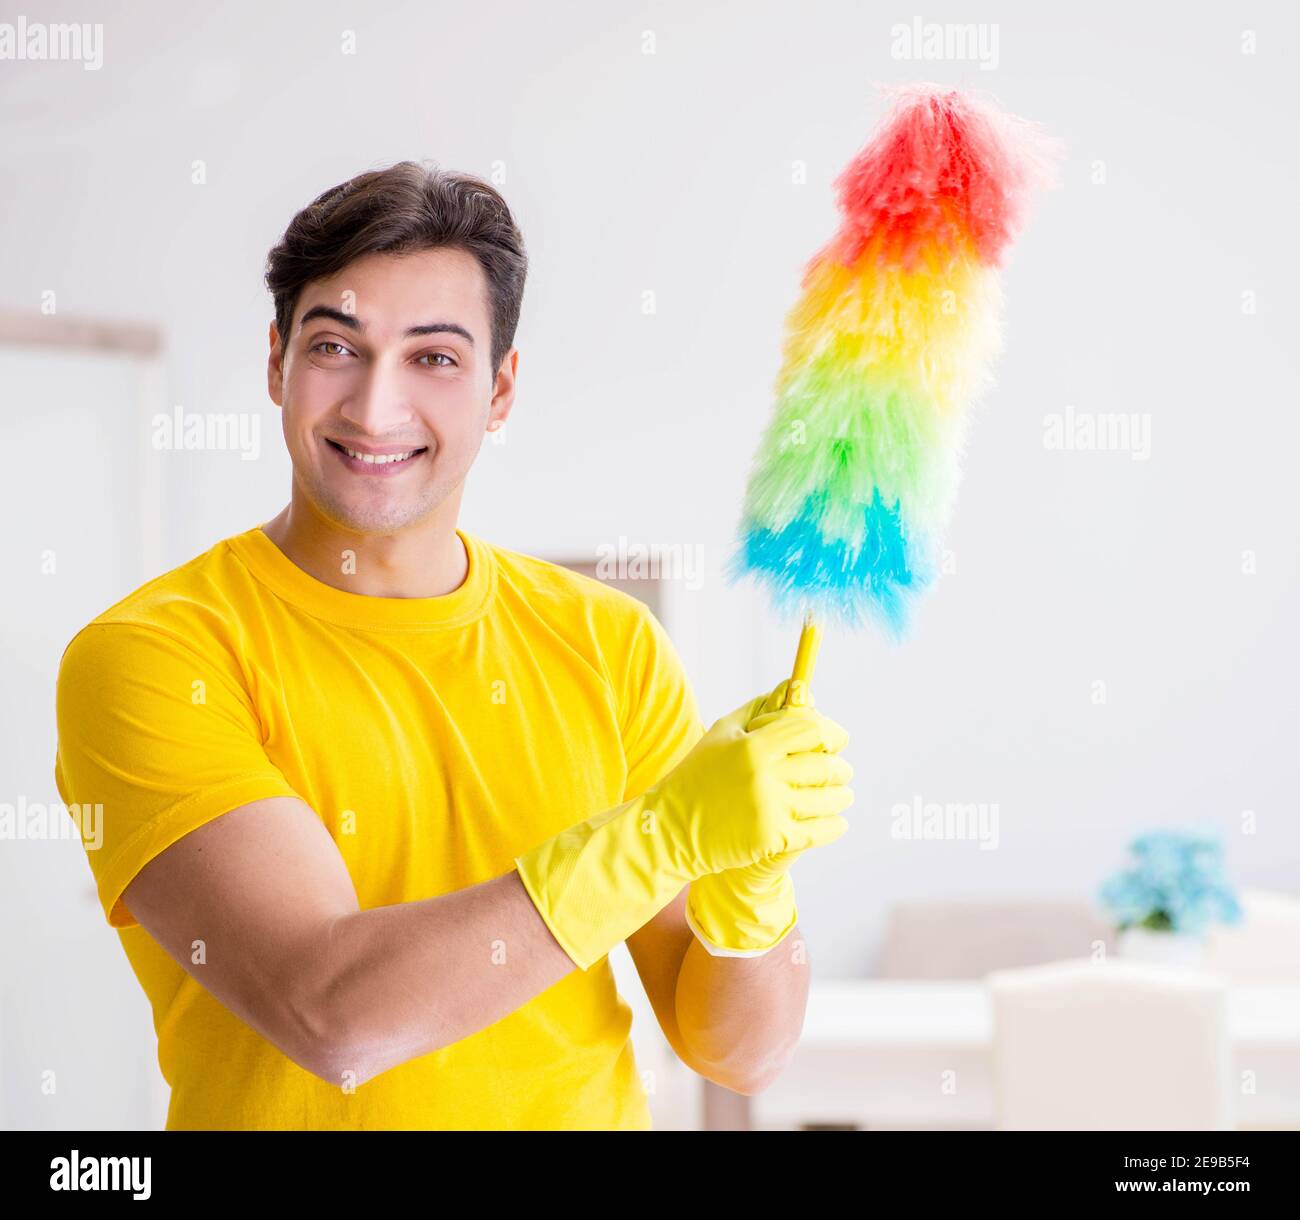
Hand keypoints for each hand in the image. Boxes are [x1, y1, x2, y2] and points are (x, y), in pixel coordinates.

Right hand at [685, 679, 853, 955]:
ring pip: (829, 800)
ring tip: (841, 796)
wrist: (669, 829)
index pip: (812, 731)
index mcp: (754, 744)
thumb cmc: (697, 776)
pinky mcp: (772, 839)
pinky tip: (836, 822)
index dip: (833, 734)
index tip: (839, 739)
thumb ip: (760, 709)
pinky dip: (834, 826)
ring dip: (840, 797)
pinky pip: (821, 830)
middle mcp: (765, 775)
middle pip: (826, 766)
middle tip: (843, 771)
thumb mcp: (722, 734)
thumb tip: (793, 686)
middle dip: (840, 769)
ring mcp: (770, 809)